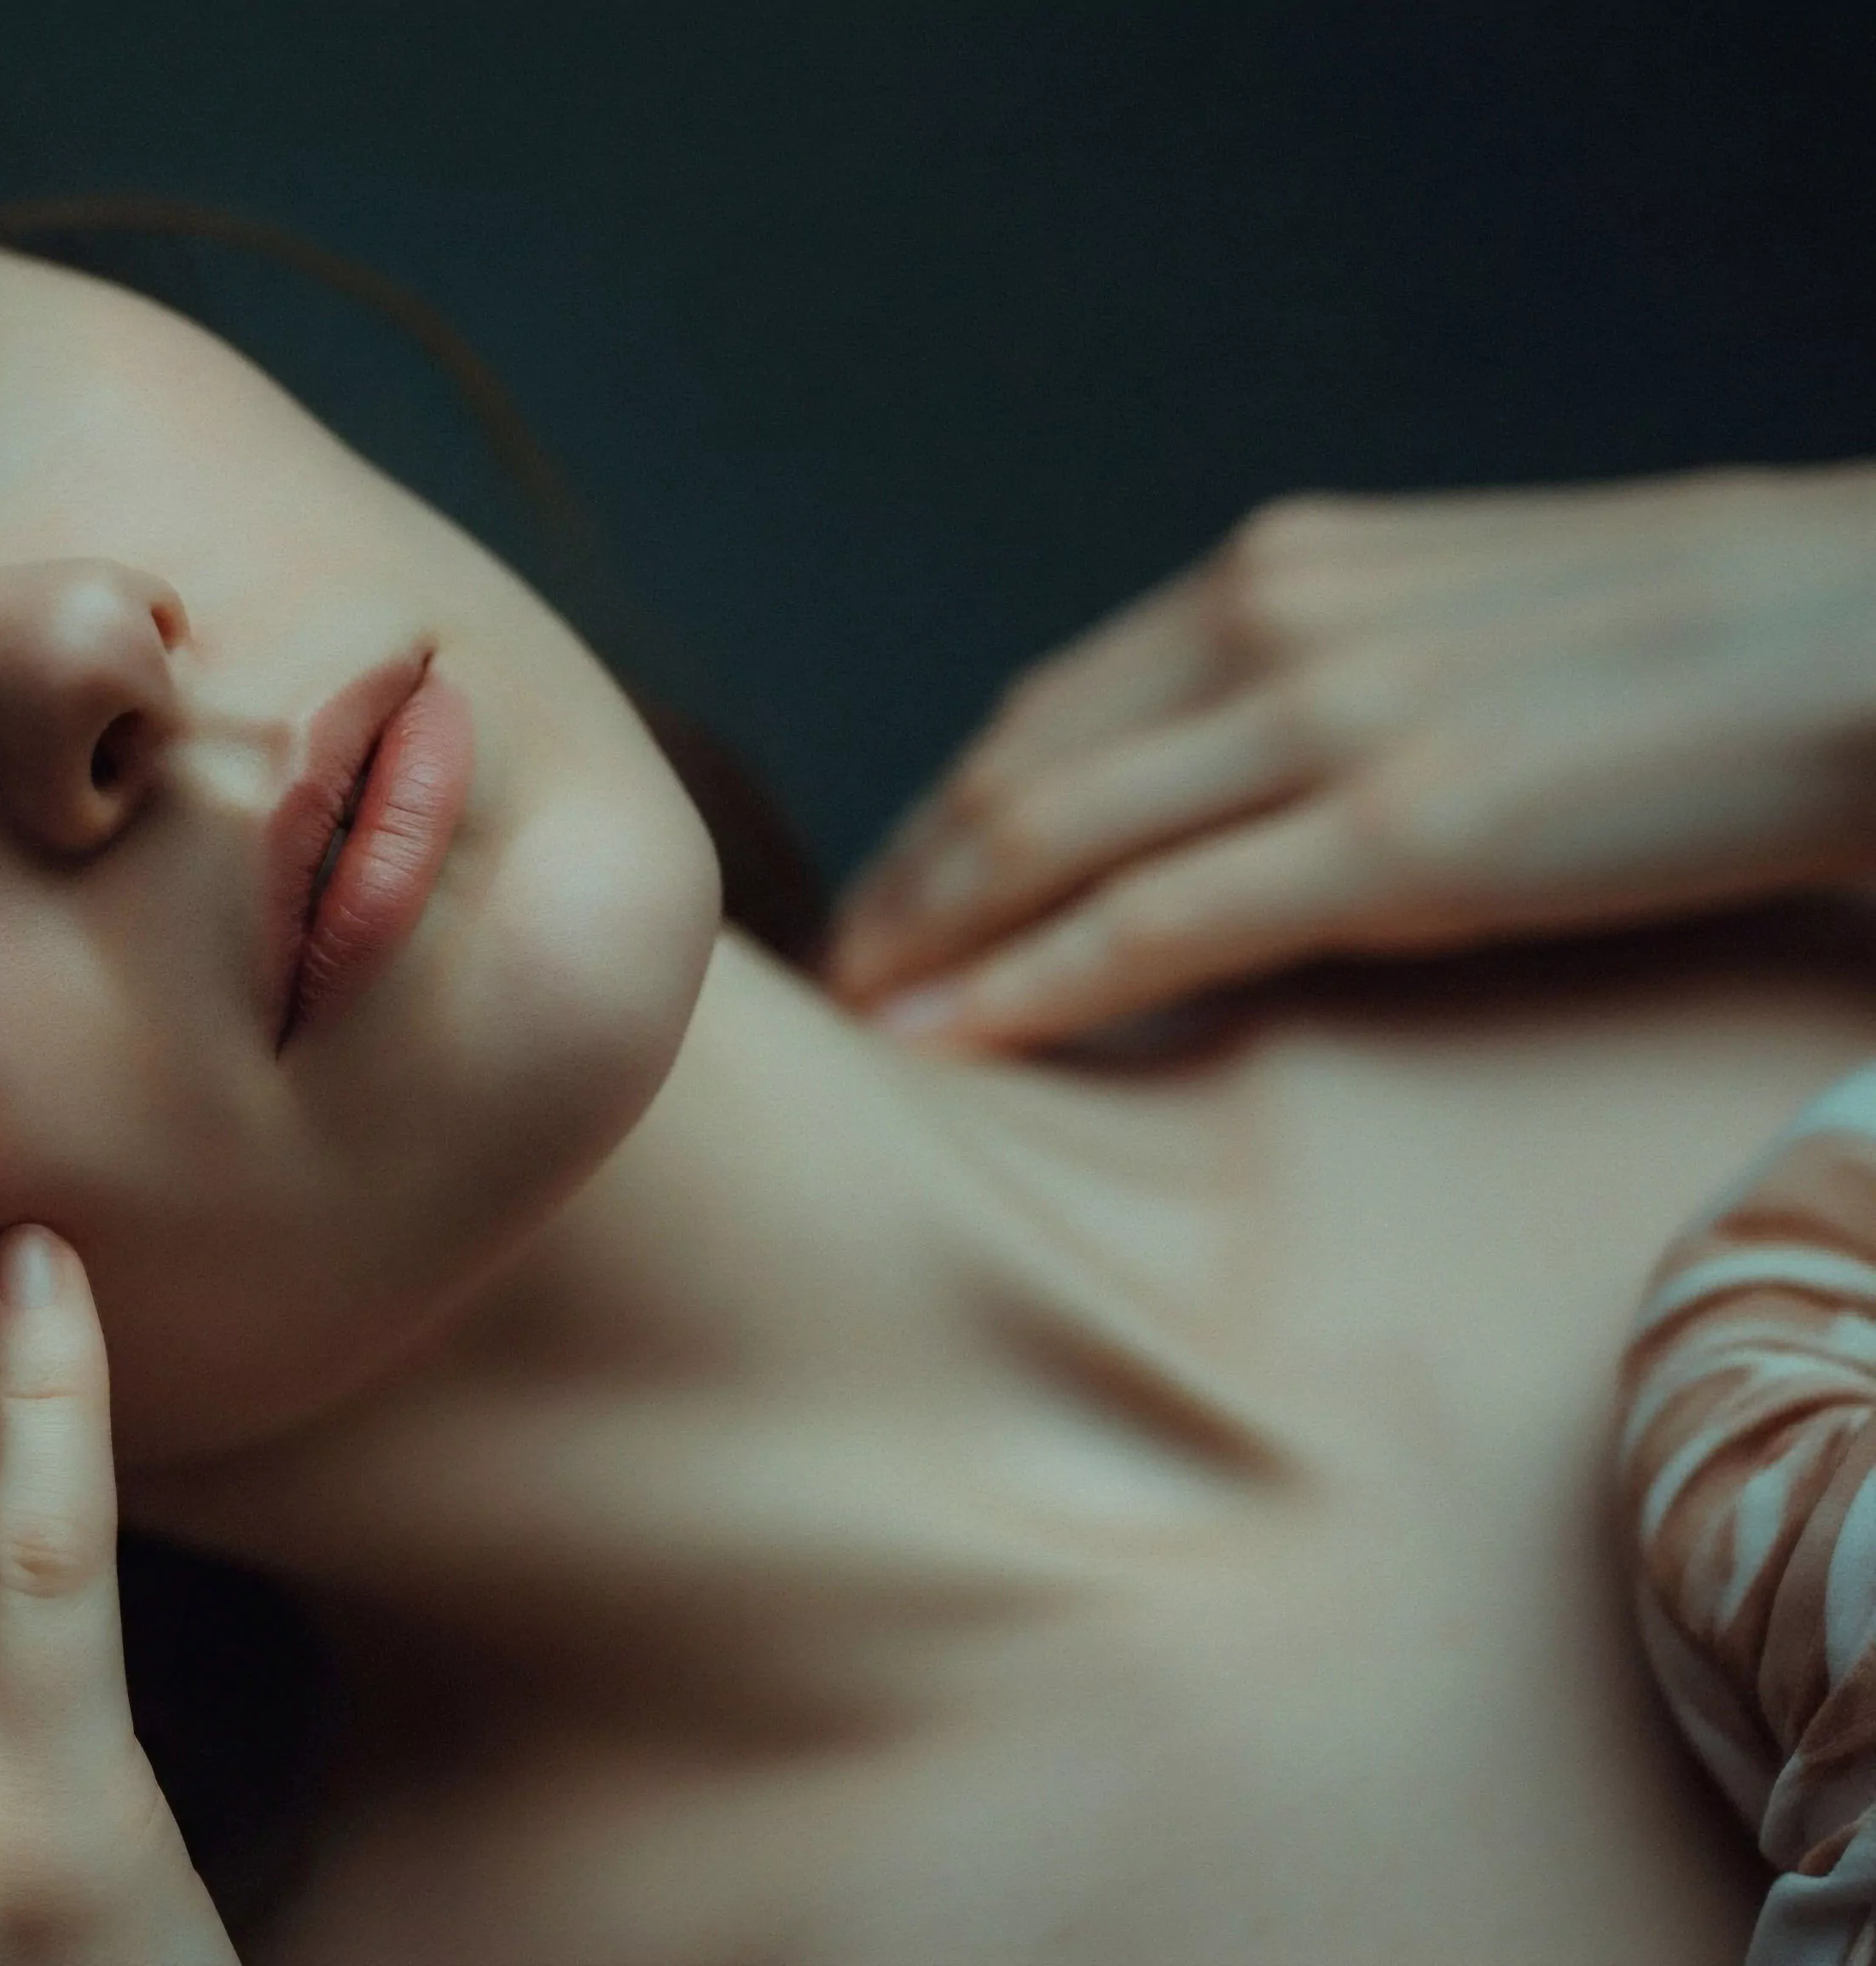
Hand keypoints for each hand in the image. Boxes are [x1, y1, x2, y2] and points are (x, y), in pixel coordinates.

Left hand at [825, 460, 1875, 1050]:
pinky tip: (942, 1043)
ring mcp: (1325, 728)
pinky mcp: (1396, 838)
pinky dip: (1020, 991)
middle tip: (831, 984)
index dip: (940, 815)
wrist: (1866, 643)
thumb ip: (1311, 683)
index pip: (1042, 708)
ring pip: (1044, 847)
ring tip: (856, 1028)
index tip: (886, 897)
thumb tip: (1212, 785)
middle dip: (903, 891)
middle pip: (1009, 776)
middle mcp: (1270, 628)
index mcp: (1278, 572)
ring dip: (927, 945)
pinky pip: (1148, 927)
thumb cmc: (1681, 656)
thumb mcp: (1445, 627)